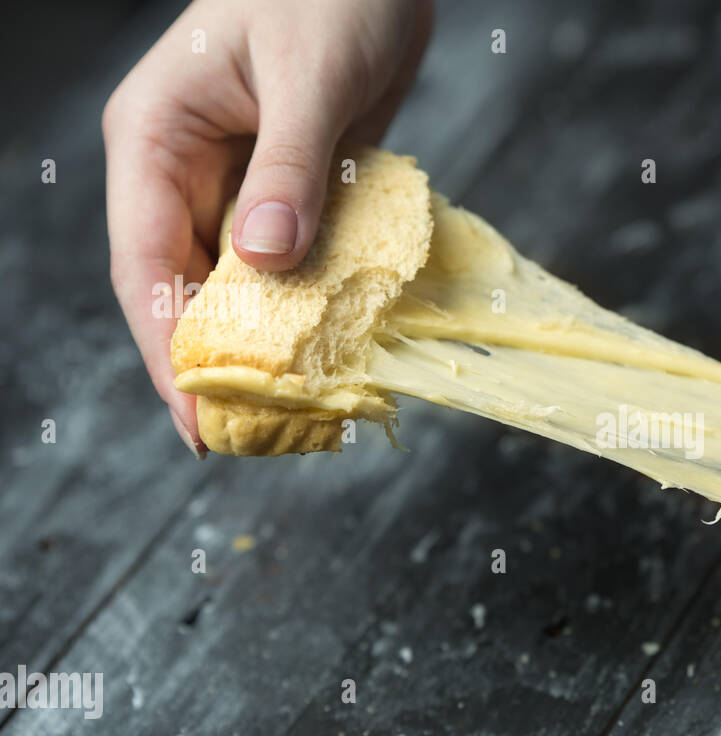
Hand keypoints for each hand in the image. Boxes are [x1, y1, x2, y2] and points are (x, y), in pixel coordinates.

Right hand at [103, 0, 432, 455]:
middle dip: (217, 361)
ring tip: (298, 408)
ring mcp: (240, 183)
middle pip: (188, 287)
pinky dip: (309, 303)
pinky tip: (333, 347)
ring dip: (268, 341)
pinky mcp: (292, 191)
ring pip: (241, 283)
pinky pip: (292, 262)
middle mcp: (187, 170)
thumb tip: (267, 260)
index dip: (168, 347)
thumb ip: (290, 169)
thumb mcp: (308, 79)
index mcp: (156, 139)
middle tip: (253, 433)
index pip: (147, 264)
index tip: (197, 417)